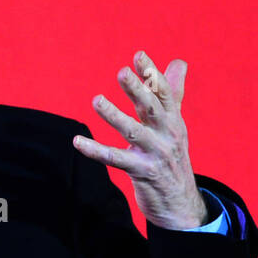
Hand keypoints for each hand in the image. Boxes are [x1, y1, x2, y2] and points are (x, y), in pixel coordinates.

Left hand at [72, 51, 207, 230]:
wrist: (180, 202)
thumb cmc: (172, 156)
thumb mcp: (174, 124)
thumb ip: (173, 93)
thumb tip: (178, 62)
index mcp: (173, 120)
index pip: (164, 93)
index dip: (152, 74)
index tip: (138, 55)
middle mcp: (167, 134)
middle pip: (150, 108)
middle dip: (137, 90)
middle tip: (121, 72)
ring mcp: (154, 154)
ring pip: (132, 131)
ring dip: (113, 115)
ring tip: (96, 100)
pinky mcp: (141, 172)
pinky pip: (114, 159)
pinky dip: (95, 150)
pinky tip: (77, 141)